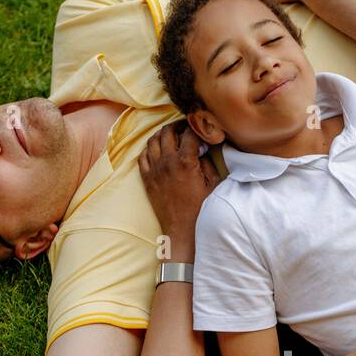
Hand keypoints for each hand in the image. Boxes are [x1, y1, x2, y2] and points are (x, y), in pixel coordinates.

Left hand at [138, 122, 220, 262]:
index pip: (190, 132)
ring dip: (162, 134)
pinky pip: (142, 156)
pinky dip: (149, 148)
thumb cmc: (201, 208)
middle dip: (178, 125)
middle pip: (168, 131)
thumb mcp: (212, 183)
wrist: (183, 230)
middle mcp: (167, 162)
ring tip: (171, 135)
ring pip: (153, 141)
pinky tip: (156, 149)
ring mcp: (155, 170)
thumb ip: (207, 161)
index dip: (197, 126)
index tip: (202, 127)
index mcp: (186, 161)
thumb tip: (202, 148)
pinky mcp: (147, 179)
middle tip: (185, 127)